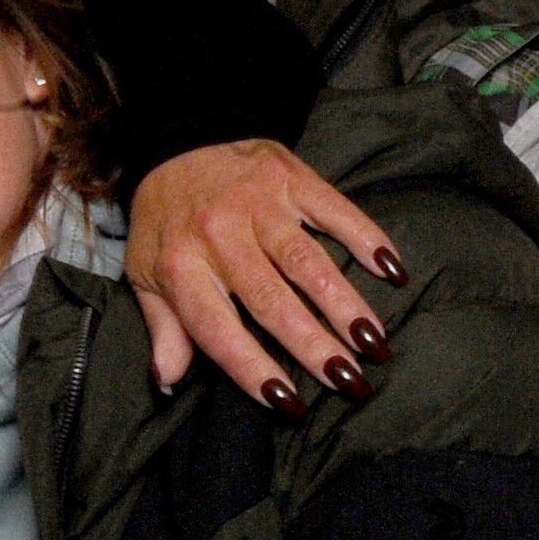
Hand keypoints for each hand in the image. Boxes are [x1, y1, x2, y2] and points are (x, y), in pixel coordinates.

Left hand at [122, 138, 404, 413]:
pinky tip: (392, 270)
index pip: (216, 329)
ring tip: (373, 342)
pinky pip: (333, 210)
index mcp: (180, 266)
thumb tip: (169, 378)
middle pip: (271, 300)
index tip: (288, 401)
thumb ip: (163, 326)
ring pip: (307, 261)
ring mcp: (258, 204)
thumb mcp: (146, 271)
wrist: (178, 138)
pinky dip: (366, 239)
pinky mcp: (290, 177)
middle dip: (313, 344)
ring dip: (343, 303)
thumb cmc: (165, 219)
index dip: (251, 367)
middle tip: (349, 381)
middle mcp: (220, 236)